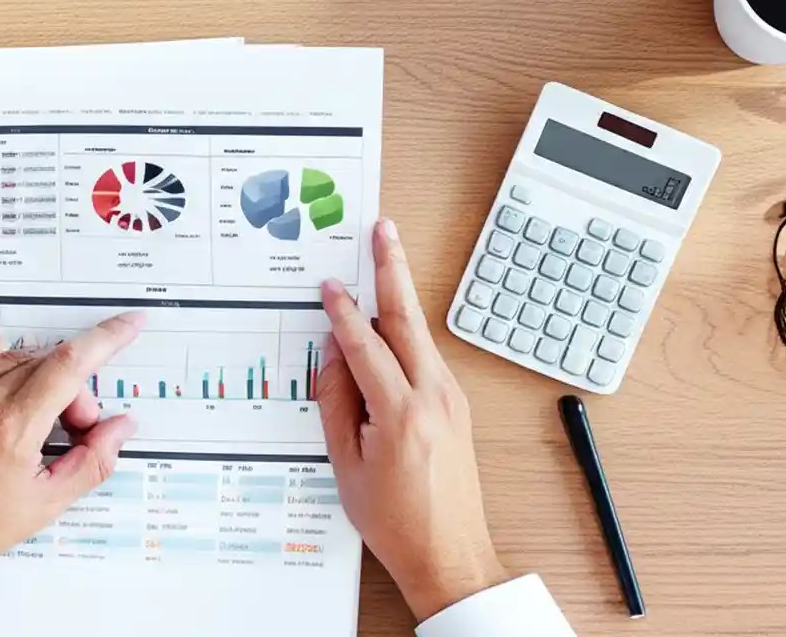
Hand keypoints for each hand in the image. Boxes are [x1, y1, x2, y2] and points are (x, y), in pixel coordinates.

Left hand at [0, 314, 143, 617]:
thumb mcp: (44, 506)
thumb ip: (92, 461)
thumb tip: (120, 428)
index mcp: (11, 428)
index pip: (71, 365)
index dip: (107, 339)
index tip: (129, 324)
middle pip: (49, 363)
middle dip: (74, 390)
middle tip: (73, 430)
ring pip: (17, 357)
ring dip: (41, 379)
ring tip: (36, 423)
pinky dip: (4, 365)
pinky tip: (9, 391)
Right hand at [316, 219, 508, 621]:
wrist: (450, 554)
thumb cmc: (395, 521)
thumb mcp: (346, 464)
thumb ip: (336, 402)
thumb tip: (334, 353)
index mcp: (401, 414)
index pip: (365, 345)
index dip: (343, 311)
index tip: (328, 284)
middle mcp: (434, 397)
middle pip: (407, 319)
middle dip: (393, 269)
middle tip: (383, 230)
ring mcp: (452, 399)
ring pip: (419, 334)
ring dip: (400, 295)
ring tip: (385, 259)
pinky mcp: (457, 405)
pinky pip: (426, 357)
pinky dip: (405, 333)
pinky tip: (389, 323)